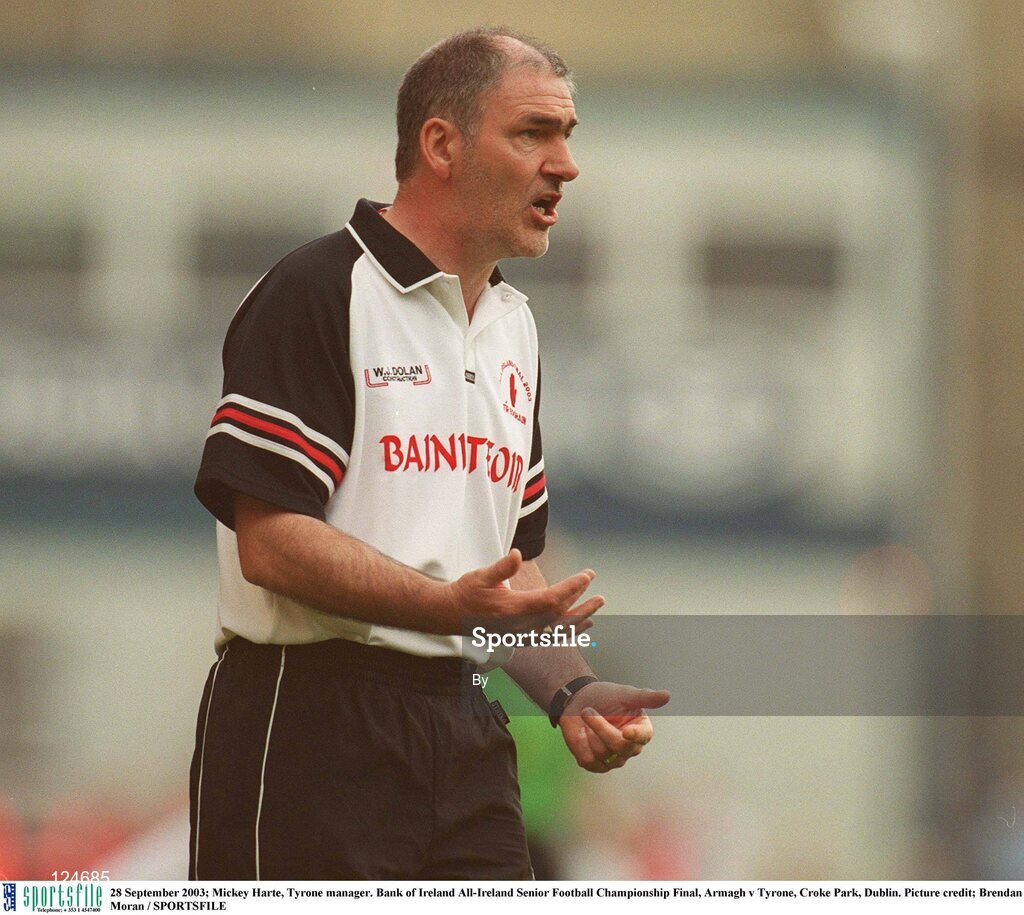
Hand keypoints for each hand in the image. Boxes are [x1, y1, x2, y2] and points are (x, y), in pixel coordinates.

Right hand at [442, 549, 603, 633]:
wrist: (451, 614)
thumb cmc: (467, 592)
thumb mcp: (481, 575)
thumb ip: (502, 567)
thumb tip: (518, 555)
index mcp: (514, 609)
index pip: (551, 599)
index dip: (572, 588)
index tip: (587, 576)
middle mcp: (521, 625)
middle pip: (560, 616)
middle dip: (582, 603)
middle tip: (600, 593)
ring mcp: (522, 634)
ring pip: (558, 629)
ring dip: (580, 617)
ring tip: (597, 606)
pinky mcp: (521, 637)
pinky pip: (551, 636)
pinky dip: (569, 631)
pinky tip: (582, 625)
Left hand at [559, 681, 670, 772]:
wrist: (580, 701)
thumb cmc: (605, 696)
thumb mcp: (624, 694)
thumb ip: (644, 697)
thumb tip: (667, 695)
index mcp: (641, 729)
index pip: (644, 737)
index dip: (636, 735)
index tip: (625, 730)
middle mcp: (630, 747)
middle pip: (619, 746)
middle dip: (601, 727)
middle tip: (587, 711)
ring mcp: (613, 759)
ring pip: (602, 753)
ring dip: (589, 732)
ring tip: (586, 718)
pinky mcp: (595, 765)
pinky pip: (588, 761)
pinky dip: (580, 745)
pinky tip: (580, 732)